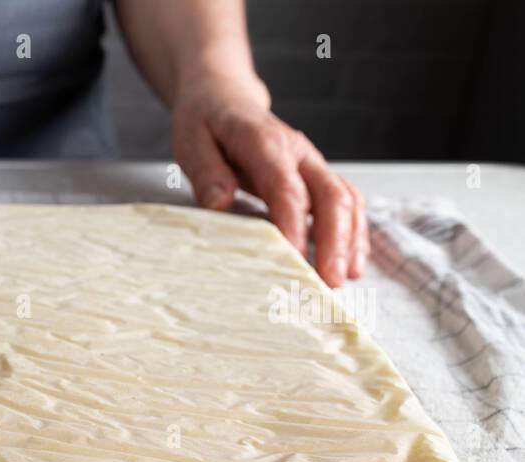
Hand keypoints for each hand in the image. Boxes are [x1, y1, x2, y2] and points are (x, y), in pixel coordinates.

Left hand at [170, 75, 367, 287]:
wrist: (223, 97)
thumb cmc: (205, 122)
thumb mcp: (191, 141)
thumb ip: (206, 171)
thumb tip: (218, 202)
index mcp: (264, 142)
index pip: (286, 187)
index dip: (293, 223)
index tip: (292, 257)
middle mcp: (297, 151)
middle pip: (330, 195)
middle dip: (334, 240)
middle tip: (330, 281)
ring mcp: (311, 163)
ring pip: (345, 199)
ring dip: (350, 240)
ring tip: (345, 279)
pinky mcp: (315, 175)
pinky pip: (345, 202)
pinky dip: (352, 232)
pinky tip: (351, 261)